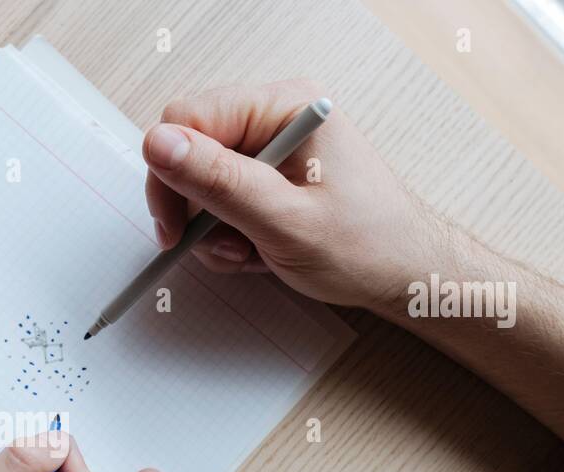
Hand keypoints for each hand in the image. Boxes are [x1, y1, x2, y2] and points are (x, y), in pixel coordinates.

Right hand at [143, 80, 441, 316]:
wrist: (403, 273)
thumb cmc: (366, 246)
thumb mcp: (284, 219)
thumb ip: (219, 180)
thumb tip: (159, 143)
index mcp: (284, 107)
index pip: (188, 119)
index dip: (170, 174)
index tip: (175, 227)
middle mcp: (274, 118)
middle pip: (189, 151)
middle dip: (195, 208)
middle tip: (220, 246)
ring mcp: (271, 148)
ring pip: (199, 183)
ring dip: (212, 230)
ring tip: (249, 252)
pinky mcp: (268, 177)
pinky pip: (219, 200)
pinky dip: (227, 234)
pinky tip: (256, 250)